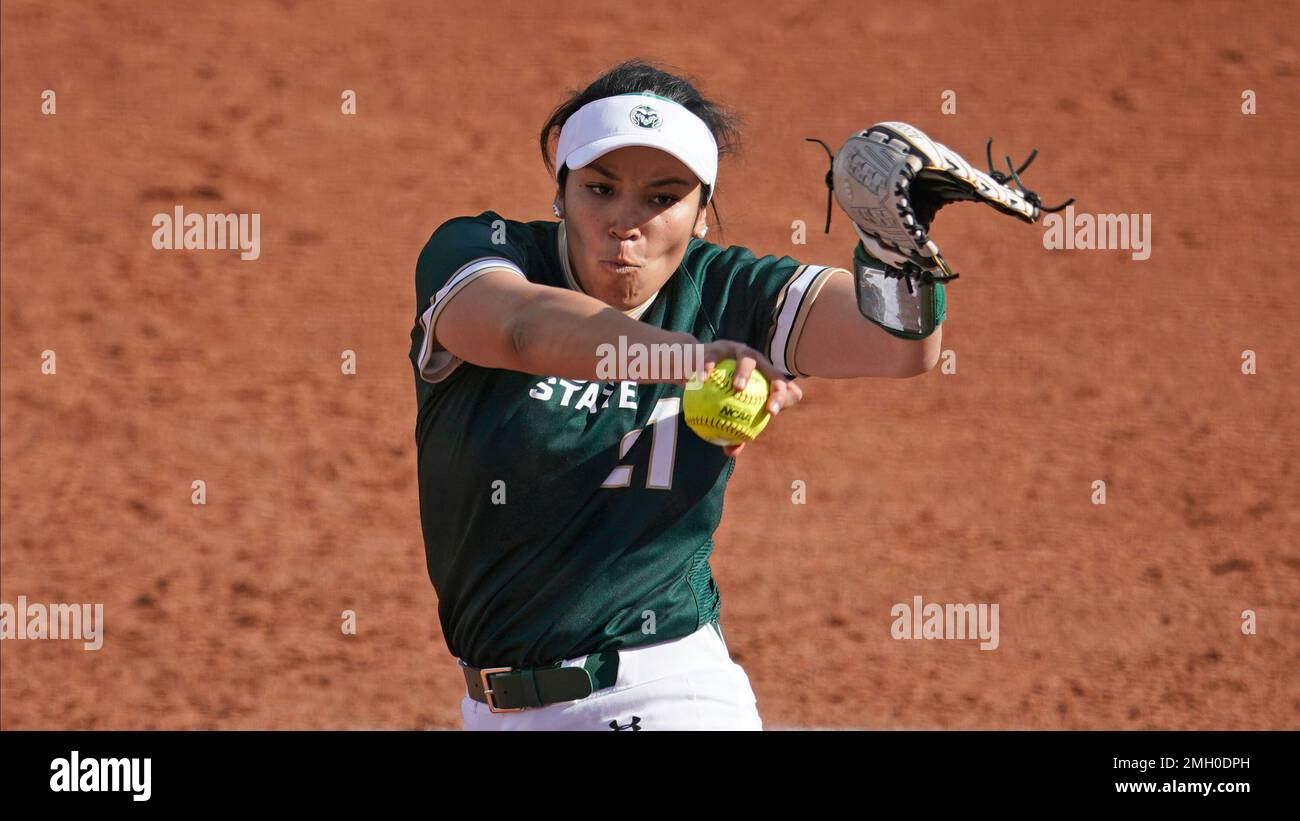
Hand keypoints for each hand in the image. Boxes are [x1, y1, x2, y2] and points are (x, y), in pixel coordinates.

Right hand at [692, 340, 803, 456]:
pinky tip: (701, 380)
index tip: (771, 413)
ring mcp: (738, 350)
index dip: (784, 397)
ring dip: (745, 372)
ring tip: (737, 387)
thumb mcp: (721, 410)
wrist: (693, 365)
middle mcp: (756, 361)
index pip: (781, 385)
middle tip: (767, 407)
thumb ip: (729, 429)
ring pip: (747, 358)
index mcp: (762, 375)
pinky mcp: (719, 346)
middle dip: (776, 387)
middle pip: (773, 370)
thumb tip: (731, 452)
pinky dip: (708, 368)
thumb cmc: (712, 392)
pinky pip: (714, 358)